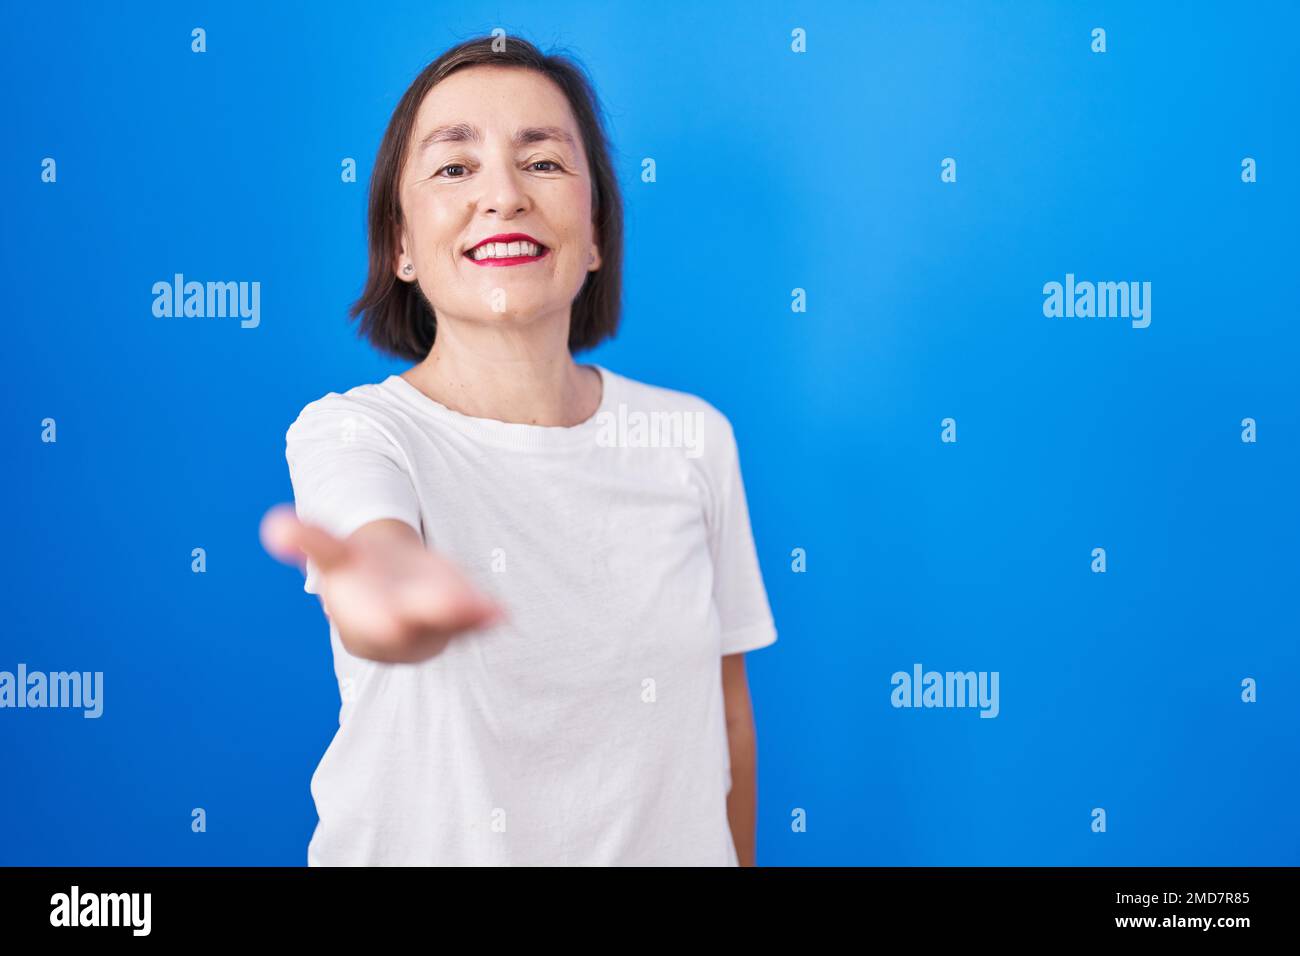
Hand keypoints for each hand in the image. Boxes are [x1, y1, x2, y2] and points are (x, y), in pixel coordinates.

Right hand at [260, 504, 504, 662]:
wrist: (389, 588)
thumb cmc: (359, 569)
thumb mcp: (335, 554)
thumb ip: (310, 541)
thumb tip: (274, 525)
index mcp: (363, 626)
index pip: (372, 630)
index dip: (383, 625)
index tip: (396, 619)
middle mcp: (400, 637)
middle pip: (416, 631)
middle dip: (431, 620)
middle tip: (452, 605)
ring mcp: (431, 632)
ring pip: (448, 628)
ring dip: (465, 619)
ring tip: (486, 609)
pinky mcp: (457, 622)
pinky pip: (471, 625)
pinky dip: (484, 619)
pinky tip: (500, 614)